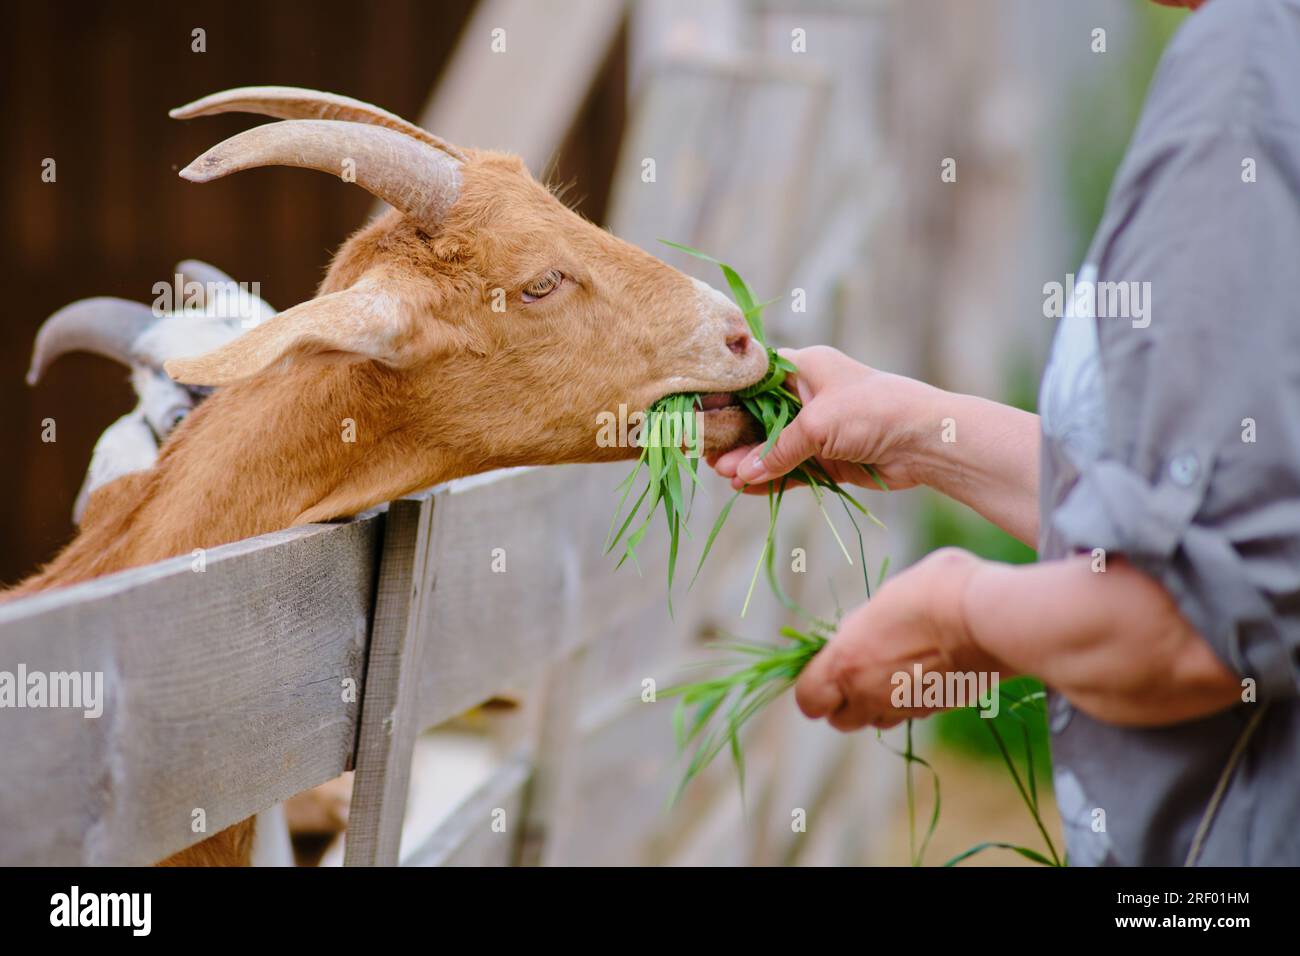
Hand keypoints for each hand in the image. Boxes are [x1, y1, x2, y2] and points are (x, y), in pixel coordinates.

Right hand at [710, 344, 1042, 546]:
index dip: (725, 394)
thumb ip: (777, 450)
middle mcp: (807, 395)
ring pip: (771, 446)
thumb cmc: (874, 410)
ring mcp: (817, 429)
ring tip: (723, 474)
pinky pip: (790, 469)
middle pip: (757, 416)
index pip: (752, 377)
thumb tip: (742, 474)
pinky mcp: (827, 458)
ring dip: (749, 461)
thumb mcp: (817, 424)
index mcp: (803, 367)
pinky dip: (770, 478)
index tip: (698, 412)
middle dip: (733, 436)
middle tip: (704, 453)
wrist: (927, 441)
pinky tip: (746, 487)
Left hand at [795, 548, 1008, 730]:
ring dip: (879, 704)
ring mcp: (903, 707)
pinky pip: (911, 714)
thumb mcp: (886, 597)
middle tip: (862, 672)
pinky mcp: (935, 711)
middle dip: (847, 702)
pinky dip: (912, 701)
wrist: (988, 617)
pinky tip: (928, 671)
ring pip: (878, 721)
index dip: (814, 690)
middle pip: (841, 720)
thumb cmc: (934, 590)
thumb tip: (864, 628)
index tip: (827, 671)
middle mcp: (869, 692)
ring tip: (897, 669)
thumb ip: (866, 623)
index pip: (808, 699)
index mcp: (846, 660)